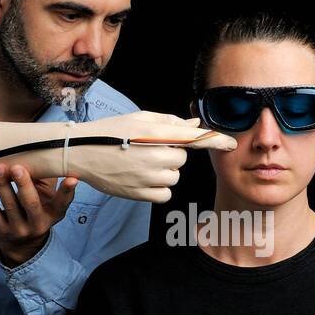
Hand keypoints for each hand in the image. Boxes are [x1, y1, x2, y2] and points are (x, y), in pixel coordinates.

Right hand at [0, 112, 236, 202]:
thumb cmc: (112, 132)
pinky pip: (165, 194)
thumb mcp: (140, 119)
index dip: (215, 140)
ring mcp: (150, 177)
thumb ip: (170, 122)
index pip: (194, 138)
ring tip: (138, 164)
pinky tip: (140, 179)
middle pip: (181, 159)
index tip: (231, 143)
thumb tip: (195, 125)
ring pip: (173, 177)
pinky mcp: (144, 195)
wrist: (83, 154)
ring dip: (162, 172)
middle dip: (169, 154)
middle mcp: (157, 156)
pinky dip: (157, 189)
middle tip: (145, 150)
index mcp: (157, 133)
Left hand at [0, 162, 77, 266]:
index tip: (72, 179)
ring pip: (9, 205)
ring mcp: (18, 229)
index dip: (67, 191)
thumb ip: (47, 184)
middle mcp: (37, 224)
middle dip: (24, 184)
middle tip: (16, 167)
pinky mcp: (0, 230)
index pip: (62, 203)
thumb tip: (46, 155)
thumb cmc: (36, 214)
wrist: (22, 245)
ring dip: (2, 185)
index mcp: (52, 215)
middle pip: (31, 203)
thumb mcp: (49, 205)